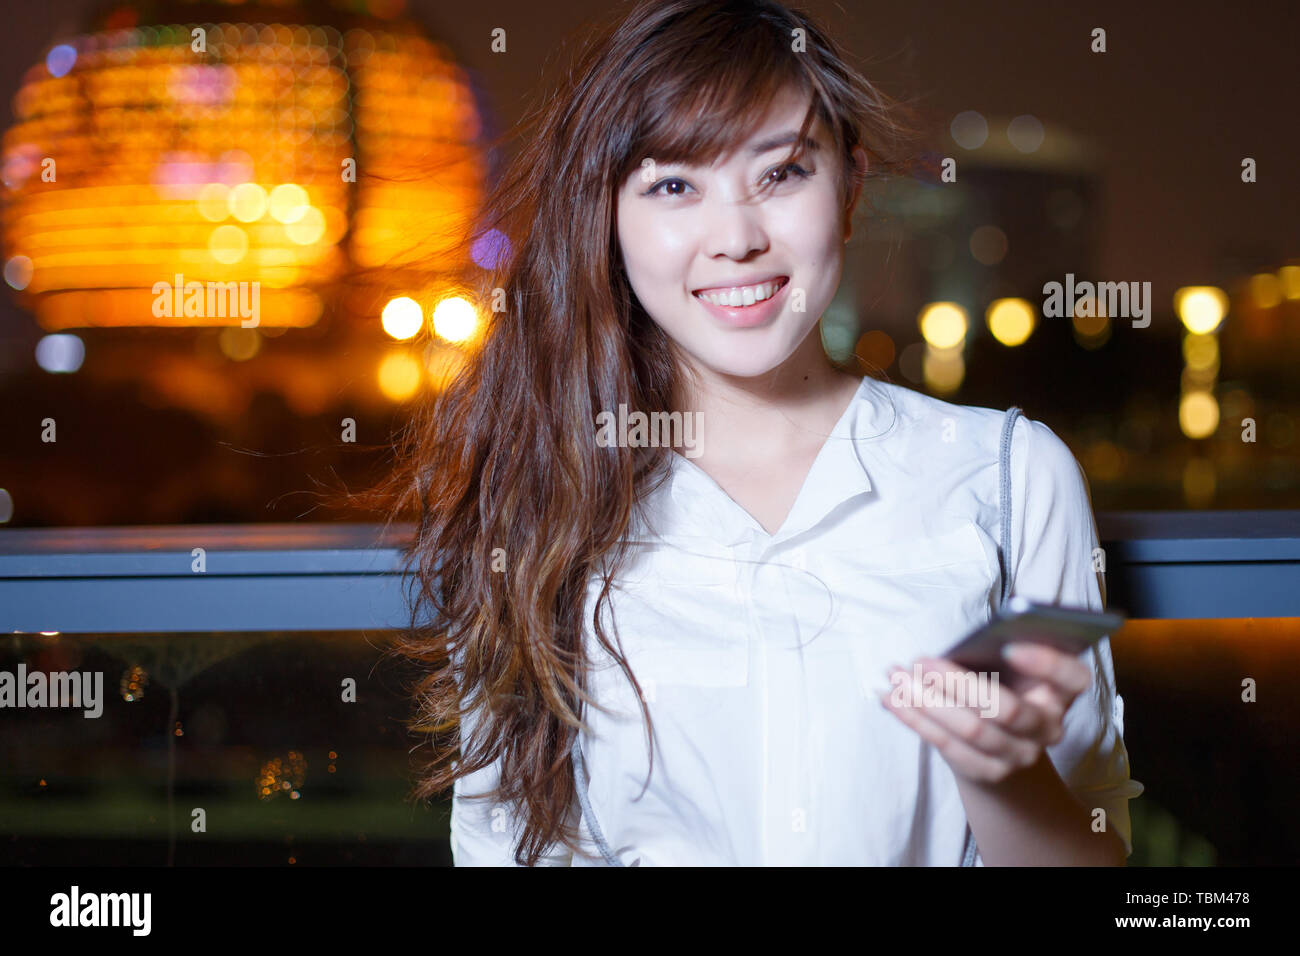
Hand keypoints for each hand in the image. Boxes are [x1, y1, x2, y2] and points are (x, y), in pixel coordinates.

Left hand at [876, 642, 1092, 784]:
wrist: (1002, 748)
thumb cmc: (1002, 687)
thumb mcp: (1011, 669)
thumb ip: (997, 653)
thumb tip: (960, 646)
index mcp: (1061, 692)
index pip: (1073, 678)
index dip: (1047, 663)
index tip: (1011, 645)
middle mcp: (1047, 728)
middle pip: (1007, 708)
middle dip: (958, 682)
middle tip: (920, 660)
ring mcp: (1019, 755)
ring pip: (971, 730)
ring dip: (926, 700)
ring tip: (896, 676)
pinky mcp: (987, 772)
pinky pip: (946, 746)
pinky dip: (914, 719)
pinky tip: (890, 698)